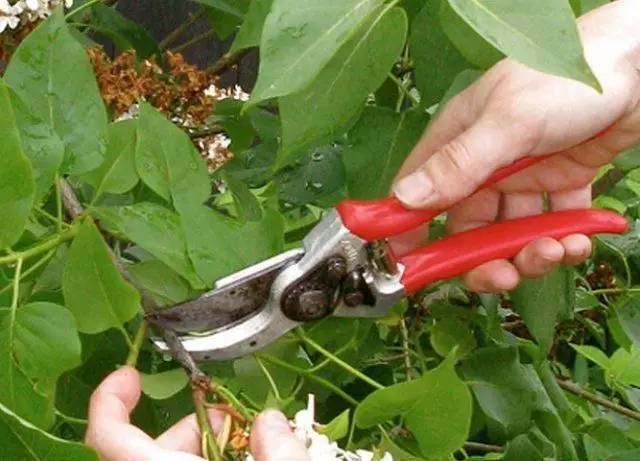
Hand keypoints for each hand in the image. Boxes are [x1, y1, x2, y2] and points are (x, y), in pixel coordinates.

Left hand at [85, 366, 310, 460]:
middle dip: (190, 424)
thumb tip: (270, 422)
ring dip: (202, 447)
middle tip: (230, 416)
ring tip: (246, 441)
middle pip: (147, 448)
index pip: (107, 435)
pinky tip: (242, 459)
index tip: (129, 374)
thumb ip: (278, 450)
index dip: (109, 398)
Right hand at [391, 0, 639, 292]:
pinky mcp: (559, 183)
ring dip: (530, 252)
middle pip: (468, 226)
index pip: (419, 192)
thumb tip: (406, 199)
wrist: (638, 67)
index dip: (410, 231)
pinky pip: (553, 223)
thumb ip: (459, 163)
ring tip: (557, 250)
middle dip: (483, 258)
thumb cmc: (564, 81)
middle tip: (502, 277)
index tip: (408, 267)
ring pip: (511, 232)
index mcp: (458, 141)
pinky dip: (565, 238)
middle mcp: (484, 164)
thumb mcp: (508, 121)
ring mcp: (522, 176)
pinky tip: (579, 239)